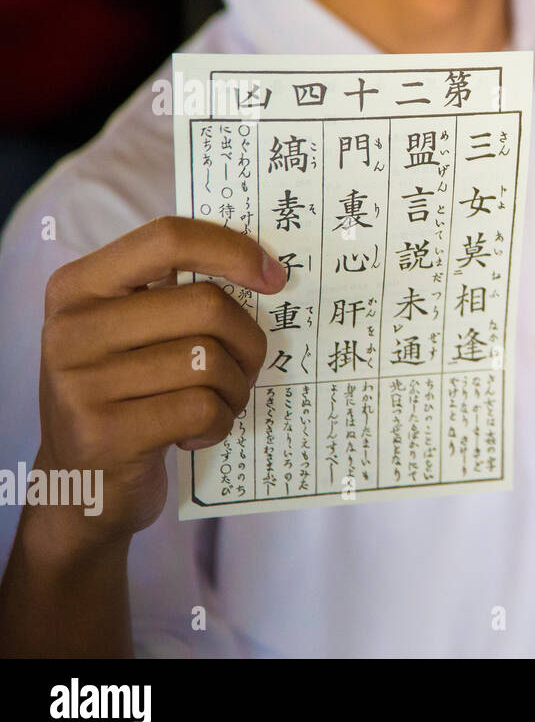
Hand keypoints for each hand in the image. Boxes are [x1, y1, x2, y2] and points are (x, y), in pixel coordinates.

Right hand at [30, 217, 285, 561]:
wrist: (82, 483)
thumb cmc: (128, 394)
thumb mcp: (131, 332)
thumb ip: (175, 294)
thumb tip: (262, 265)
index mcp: (79, 286)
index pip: (168, 239)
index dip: (231, 250)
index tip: (274, 277)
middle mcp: (72, 327)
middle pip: (206, 306)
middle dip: (248, 341)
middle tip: (243, 368)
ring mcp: (82, 381)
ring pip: (209, 360)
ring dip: (235, 388)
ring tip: (217, 402)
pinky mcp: (105, 432)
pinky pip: (202, 408)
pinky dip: (218, 422)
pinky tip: (196, 432)